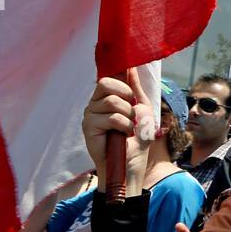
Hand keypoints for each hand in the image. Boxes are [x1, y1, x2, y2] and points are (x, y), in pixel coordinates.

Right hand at [81, 68, 152, 195]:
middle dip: (126, 97)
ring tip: (128, 128)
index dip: (122, 82)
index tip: (132, 96)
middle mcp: (94, 104)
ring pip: (111, 101)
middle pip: (105, 83)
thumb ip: (136, 89)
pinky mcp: (88, 128)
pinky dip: (124, 126)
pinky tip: (122, 136)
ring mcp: (89, 115)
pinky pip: (111, 117)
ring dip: (128, 116)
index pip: (108, 78)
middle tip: (132, 113)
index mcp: (106, 98)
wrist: (132, 164)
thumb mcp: (142, 109)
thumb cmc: (137, 138)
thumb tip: (131, 67)